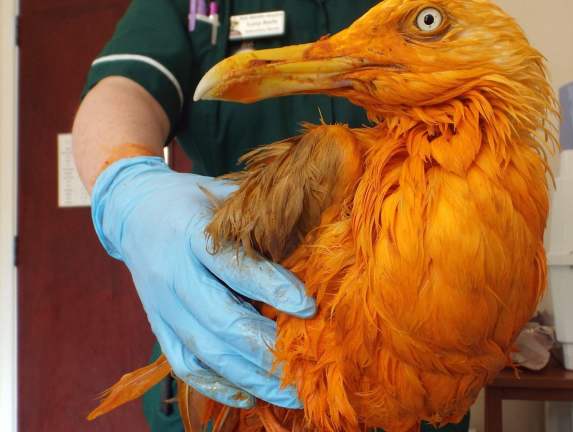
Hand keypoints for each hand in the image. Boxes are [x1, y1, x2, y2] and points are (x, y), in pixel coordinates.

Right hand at [91, 156, 314, 408]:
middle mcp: (172, 274)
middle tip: (306, 370)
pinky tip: (249, 397)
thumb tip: (313, 245)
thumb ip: (260, 219)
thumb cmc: (193, 201)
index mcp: (190, 233)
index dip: (270, 286)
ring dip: (250, 377)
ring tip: (290, 395)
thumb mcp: (225, 195)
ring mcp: (162, 306)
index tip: (308, 306)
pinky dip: (216, 386)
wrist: (132, 212)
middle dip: (265, 348)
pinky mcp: (158, 327)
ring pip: (205, 351)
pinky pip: (184, 365)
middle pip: (219, 320)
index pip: (232, 266)